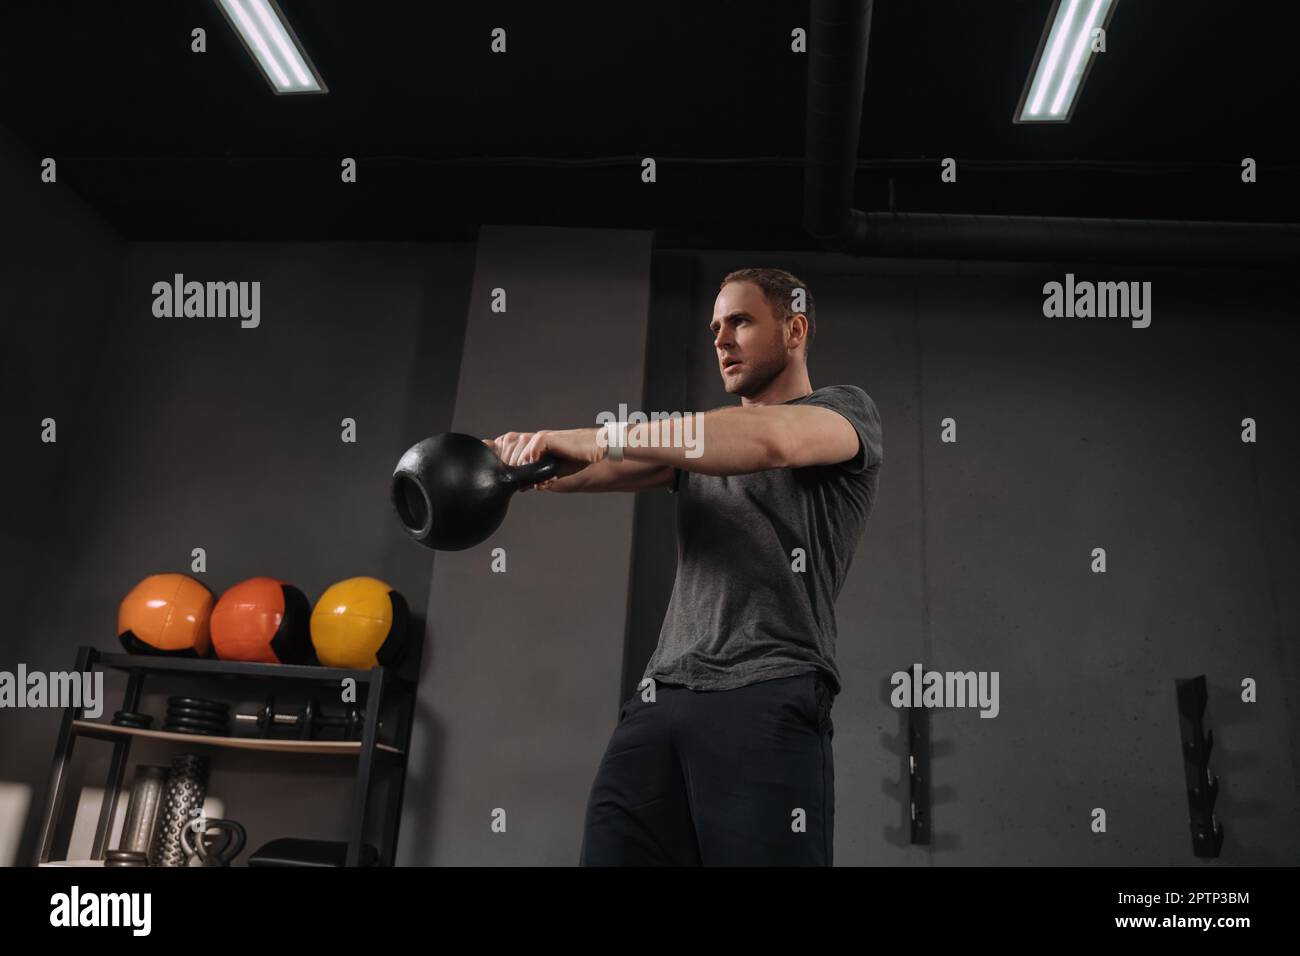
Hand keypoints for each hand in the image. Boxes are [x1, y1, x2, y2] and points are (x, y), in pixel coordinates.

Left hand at [482, 428, 601, 490]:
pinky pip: (529, 453)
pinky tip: (542, 469)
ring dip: (525, 471)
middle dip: (513, 472)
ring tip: (542, 475)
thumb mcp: (549, 473)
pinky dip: (532, 463)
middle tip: (532, 480)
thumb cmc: (574, 462)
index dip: (493, 458)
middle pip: (504, 457)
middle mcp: (528, 440)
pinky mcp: (545, 438)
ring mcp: (535, 439)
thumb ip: (533, 477)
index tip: (492, 469)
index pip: (499, 449)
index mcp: (526, 447)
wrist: (594, 453)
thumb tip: (519, 486)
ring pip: (515, 456)